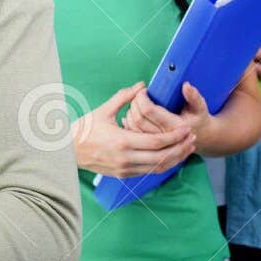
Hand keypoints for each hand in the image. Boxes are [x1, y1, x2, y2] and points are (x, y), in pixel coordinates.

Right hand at [74, 82, 195, 178]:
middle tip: (193, 139)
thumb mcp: (103, 110)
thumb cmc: (84, 129)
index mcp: (122, 141)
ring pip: (158, 168)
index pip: (157, 141)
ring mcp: (125, 168)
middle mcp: (126, 158)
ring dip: (175, 159)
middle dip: (181, 148)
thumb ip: (124, 97)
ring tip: (187, 149)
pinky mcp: (123, 174)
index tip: (187, 129)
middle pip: (163, 157)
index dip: (175, 136)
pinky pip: (149, 172)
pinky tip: (170, 156)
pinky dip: (163, 165)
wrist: (68, 151)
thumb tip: (141, 85)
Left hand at [124, 81, 216, 144]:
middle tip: (138, 95)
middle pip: (137, 118)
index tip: (143, 90)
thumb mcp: (200, 107)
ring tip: (136, 103)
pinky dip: (128, 122)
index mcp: (174, 125)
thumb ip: (193, 97)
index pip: (148, 110)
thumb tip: (185, 85)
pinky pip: (133, 133)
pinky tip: (131, 115)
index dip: (141, 97)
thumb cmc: (198, 119)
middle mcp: (163, 136)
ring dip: (130, 112)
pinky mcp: (149, 146)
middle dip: (134, 103)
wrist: (202, 138)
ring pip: (132, 126)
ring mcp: (155, 143)